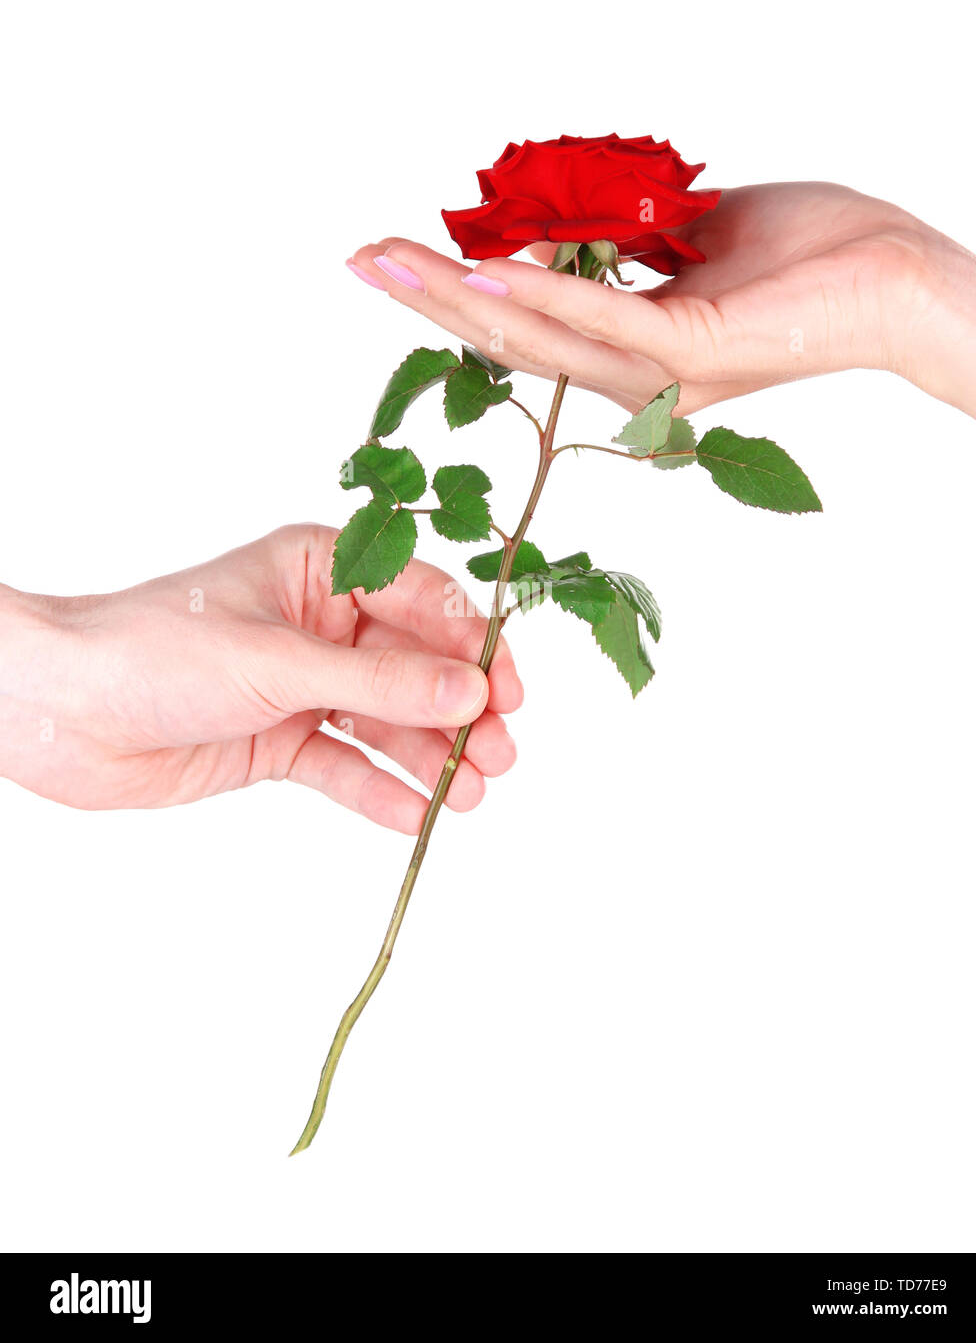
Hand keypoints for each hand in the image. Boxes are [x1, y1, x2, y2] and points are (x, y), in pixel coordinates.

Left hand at [0, 525, 521, 831]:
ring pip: (384, 720)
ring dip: (429, 756)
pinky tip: (415, 815)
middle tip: (500, 756)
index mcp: (320, 570)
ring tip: (468, 797)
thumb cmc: (153, 652)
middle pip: (413, 666)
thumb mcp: (279, 662)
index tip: (507, 694)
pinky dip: (378, 789)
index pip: (422, 600)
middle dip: (459, 712)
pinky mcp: (276, 739)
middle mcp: (318, 624)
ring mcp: (298, 685)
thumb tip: (472, 692)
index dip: (472, 647)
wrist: (58, 713)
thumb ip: (380, 680)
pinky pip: (342, 764)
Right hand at [348, 182, 975, 428]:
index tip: (396, 253)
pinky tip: (483, 272)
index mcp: (628, 361)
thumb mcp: (692, 236)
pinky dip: (540, 294)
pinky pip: (602, 321)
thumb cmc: (807, 253)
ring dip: (454, 296)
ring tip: (386, 260)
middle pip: (508, 342)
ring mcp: (659, 377)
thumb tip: (563, 216)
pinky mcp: (693, 352)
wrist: (893, 277)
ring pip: (536, 338)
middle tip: (355, 257)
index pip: (522, 327)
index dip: (453, 294)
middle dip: (425, 298)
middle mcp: (632, 386)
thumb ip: (622, 240)